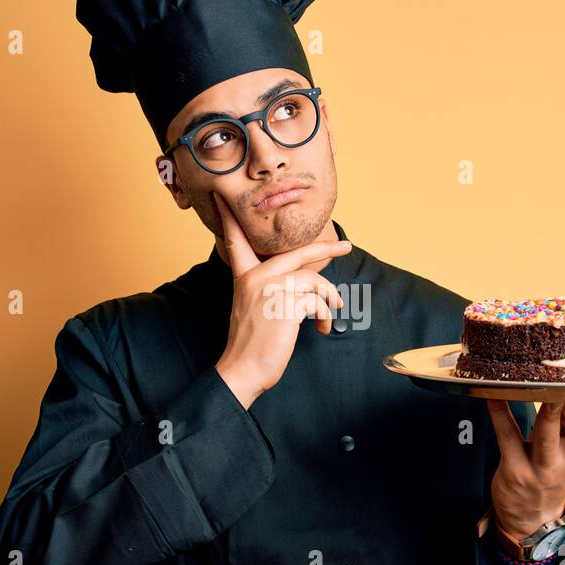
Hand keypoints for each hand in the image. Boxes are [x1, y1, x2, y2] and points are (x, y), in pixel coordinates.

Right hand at [212, 190, 351, 408]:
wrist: (242, 370)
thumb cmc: (250, 345)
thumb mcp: (253, 309)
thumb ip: (269, 290)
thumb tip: (306, 286)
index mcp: (243, 277)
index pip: (235, 241)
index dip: (229, 218)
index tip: (219, 194)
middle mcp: (255, 278)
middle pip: (297, 253)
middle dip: (325, 248)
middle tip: (345, 245)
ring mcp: (271, 290)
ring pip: (314, 281)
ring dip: (329, 298)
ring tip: (333, 312)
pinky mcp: (286, 306)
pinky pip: (317, 302)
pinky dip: (324, 317)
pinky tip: (321, 329)